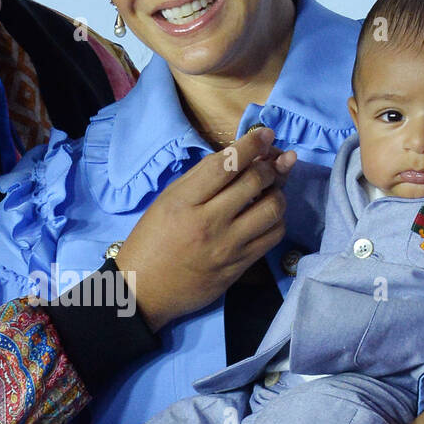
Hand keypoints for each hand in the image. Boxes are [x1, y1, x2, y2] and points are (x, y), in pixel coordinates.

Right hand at [117, 129, 294, 331]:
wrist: (145, 290)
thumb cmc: (151, 240)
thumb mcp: (167, 201)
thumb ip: (200, 178)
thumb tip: (237, 156)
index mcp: (184, 202)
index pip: (226, 165)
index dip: (251, 144)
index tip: (266, 133)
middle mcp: (208, 222)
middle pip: (255, 182)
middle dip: (271, 164)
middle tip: (275, 158)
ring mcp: (227, 246)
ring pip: (272, 209)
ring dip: (279, 191)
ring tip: (273, 187)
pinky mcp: (239, 266)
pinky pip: (273, 236)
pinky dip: (278, 219)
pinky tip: (269, 213)